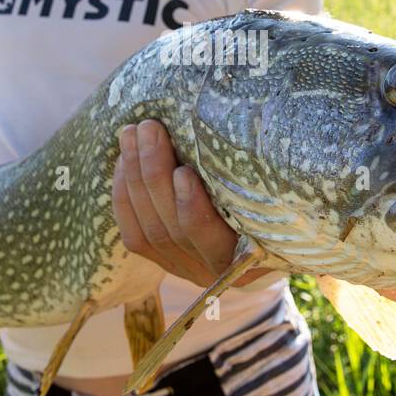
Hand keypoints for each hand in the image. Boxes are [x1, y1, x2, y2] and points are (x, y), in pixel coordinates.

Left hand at [112, 119, 275, 288]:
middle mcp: (214, 271)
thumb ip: (255, 177)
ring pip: (150, 230)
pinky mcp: (160, 262)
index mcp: (249, 260)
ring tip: (131, 134)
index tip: (183, 172)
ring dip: (135, 177)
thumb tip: (245, 123)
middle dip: (154, 175)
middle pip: (173, 231)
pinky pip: (133, 234)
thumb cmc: (273, 201)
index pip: (214, 243)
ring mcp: (184, 268)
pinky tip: (123, 162)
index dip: (192, 210)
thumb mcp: (272, 193)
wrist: (261, 233)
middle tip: (149, 129)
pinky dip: (124, 195)